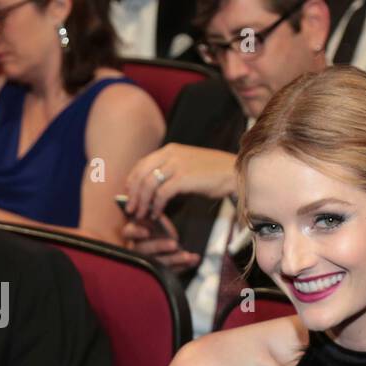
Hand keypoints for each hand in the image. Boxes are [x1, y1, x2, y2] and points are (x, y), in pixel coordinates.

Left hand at [122, 144, 237, 218]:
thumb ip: (173, 171)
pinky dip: (157, 206)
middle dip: (133, 194)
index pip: (142, 163)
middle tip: (131, 209)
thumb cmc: (215, 173)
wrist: (236, 172)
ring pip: (148, 184)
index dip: (132, 180)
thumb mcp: (189, 166)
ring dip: (142, 202)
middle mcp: (170, 154)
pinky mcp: (184, 178)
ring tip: (142, 215)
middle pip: (141, 174)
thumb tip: (159, 187)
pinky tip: (157, 214)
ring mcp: (177, 165)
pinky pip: (162, 193)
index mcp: (170, 150)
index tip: (130, 194)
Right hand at [122, 215, 198, 272]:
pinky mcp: (160, 271)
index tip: (147, 232)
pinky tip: (195, 260)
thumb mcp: (155, 219)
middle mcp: (138, 249)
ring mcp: (148, 262)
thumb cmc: (156, 227)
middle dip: (160, 246)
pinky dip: (184, 265)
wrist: (165, 240)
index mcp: (134, 234)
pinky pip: (171, 271)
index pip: (128, 233)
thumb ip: (155, 217)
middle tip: (174, 244)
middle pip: (145, 250)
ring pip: (158, 264)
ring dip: (175, 259)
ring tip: (188, 256)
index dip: (136, 232)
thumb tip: (158, 215)